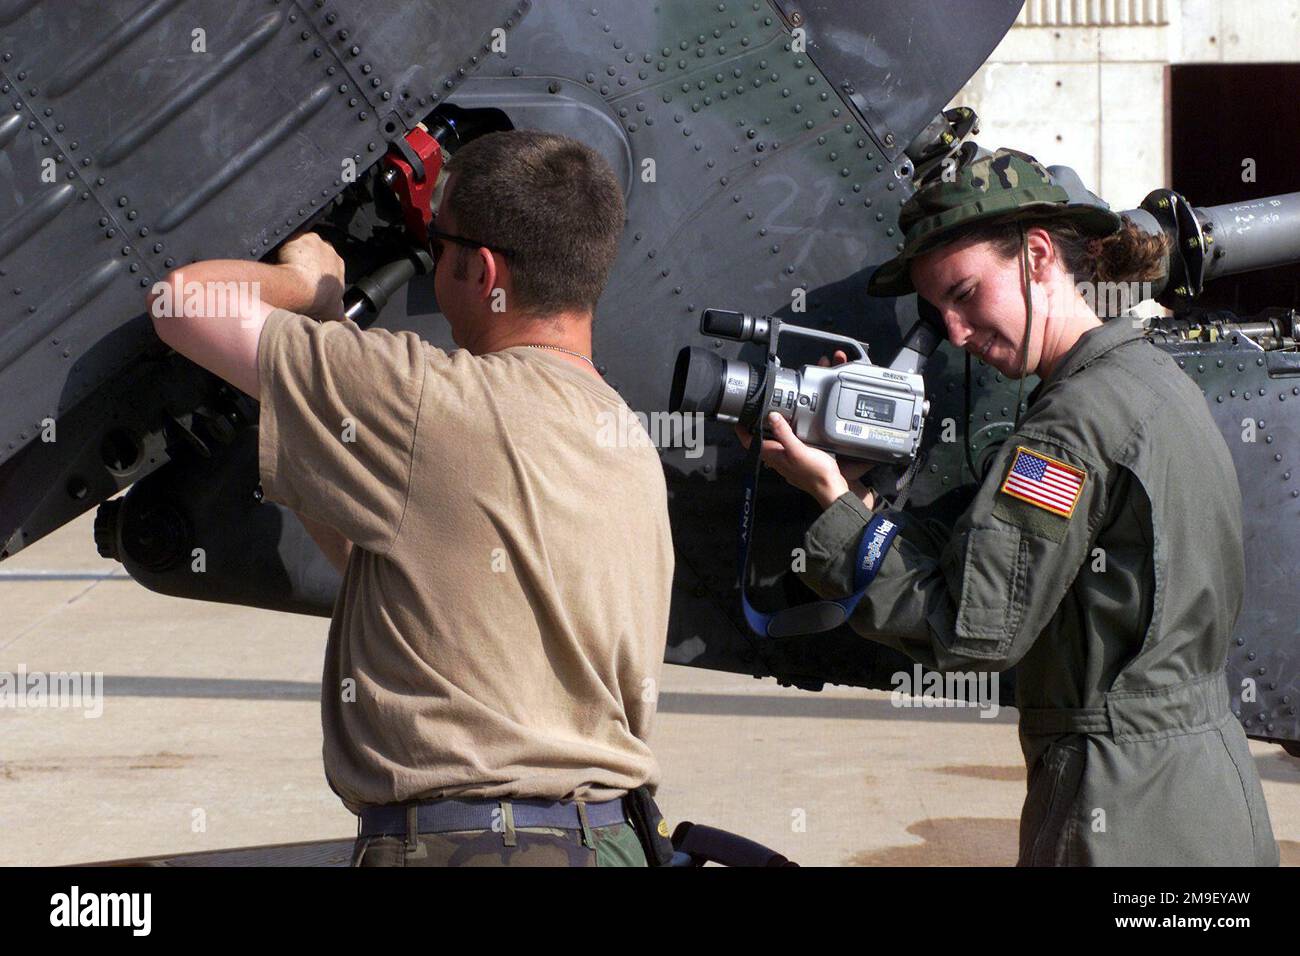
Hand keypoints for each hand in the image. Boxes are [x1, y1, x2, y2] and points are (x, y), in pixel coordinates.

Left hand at [276, 231, 344, 320]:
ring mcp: (317, 244)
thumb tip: (342, 321)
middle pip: (317, 252)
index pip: (329, 264)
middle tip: (296, 271)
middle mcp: (332, 253)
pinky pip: (292, 239)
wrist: (302, 290)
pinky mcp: (302, 238)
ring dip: (296, 252)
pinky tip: (280, 258)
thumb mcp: (334, 311)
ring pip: (304, 245)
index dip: (317, 270)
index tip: (308, 277)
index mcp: (339, 268)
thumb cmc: (317, 300)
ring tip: (286, 265)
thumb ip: (338, 312)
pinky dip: (286, 247)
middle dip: (307, 259)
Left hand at [738, 413, 867, 509]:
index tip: (739, 422)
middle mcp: (777, 461)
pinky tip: (789, 440)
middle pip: (760, 446)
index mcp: (774, 455)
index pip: (751, 443)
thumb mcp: (798, 449)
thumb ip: (784, 433)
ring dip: (768, 438)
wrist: (829, 488)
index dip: (743, 432)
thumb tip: (772, 417)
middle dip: (755, 433)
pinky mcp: (795, 466)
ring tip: (770, 426)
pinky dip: (781, 444)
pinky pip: (782, 453)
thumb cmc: (815, 472)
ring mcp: (786, 465)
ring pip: (771, 450)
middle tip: (754, 420)